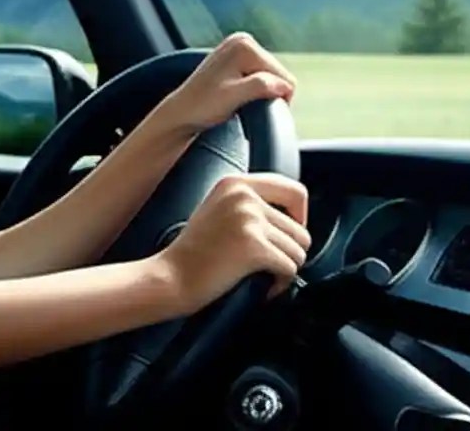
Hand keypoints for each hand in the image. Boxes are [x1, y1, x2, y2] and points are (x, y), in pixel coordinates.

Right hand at [155, 173, 310, 312]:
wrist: (169, 278)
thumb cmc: (191, 254)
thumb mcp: (217, 211)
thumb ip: (248, 204)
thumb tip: (293, 216)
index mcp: (234, 184)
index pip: (294, 190)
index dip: (299, 217)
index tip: (286, 235)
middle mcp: (243, 196)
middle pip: (300, 228)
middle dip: (289, 251)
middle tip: (268, 264)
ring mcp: (249, 220)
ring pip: (299, 250)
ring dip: (285, 268)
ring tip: (262, 275)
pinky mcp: (254, 247)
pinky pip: (291, 268)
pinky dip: (281, 283)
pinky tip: (262, 286)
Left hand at [159, 32, 297, 134]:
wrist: (181, 112)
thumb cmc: (202, 106)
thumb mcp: (233, 96)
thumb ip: (260, 86)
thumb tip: (284, 84)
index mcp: (245, 44)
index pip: (285, 78)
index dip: (275, 99)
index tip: (251, 106)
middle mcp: (243, 39)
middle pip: (279, 75)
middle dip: (268, 93)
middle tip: (243, 104)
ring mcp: (239, 46)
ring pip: (272, 77)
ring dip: (261, 92)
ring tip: (238, 100)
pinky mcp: (236, 56)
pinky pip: (261, 76)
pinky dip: (255, 88)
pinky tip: (237, 94)